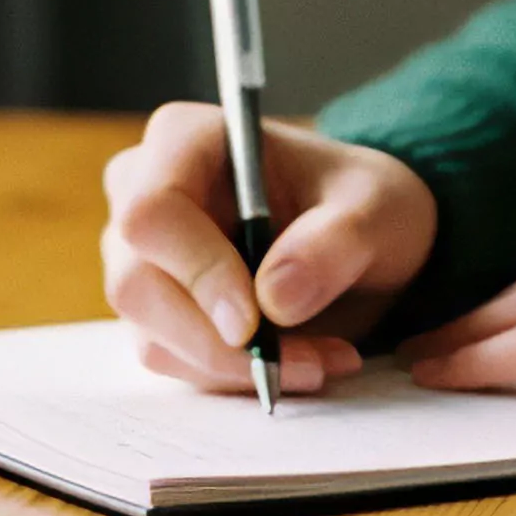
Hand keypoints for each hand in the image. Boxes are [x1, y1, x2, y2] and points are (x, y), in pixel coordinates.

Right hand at [100, 104, 437, 395]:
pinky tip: (297, 361)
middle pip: (138, 284)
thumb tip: (275, 298)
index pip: (153, 211)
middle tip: (310, 361)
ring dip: (238, 367)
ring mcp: (137, 254)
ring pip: (153, 335)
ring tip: (322, 359)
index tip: (254, 323)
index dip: (196, 271)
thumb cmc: (359, 203)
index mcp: (185, 139)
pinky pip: (172, 360)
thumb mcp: (379, 209)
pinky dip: (234, 376)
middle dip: (221, 342)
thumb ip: (336, 242)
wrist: (358, 239)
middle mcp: (141, 192)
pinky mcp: (151, 308)